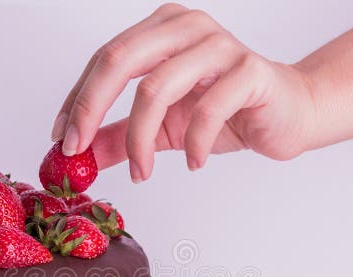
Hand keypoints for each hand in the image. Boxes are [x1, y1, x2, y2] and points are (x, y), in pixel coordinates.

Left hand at [50, 3, 316, 181]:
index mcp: (162, 31)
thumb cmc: (230, 110)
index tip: (62, 140)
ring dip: (140, 140)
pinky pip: (207, 110)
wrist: (291, 113)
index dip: (77, 99)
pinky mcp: (249, 72)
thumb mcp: (163, 126)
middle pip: (119, 60)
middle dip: (90, 109)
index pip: (104, 58)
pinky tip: (192, 163)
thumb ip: (121, 136)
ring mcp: (219, 46)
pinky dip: (192, 144)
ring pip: (157, 88)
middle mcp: (187, 28)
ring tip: (142, 173)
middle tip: (77, 150)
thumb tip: (79, 156)